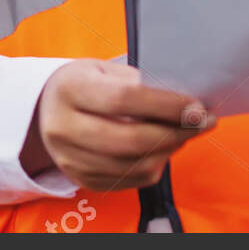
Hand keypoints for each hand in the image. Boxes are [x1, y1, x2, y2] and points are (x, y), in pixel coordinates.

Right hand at [21, 59, 214, 192]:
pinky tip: (164, 148)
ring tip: (186, 133)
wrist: (46, 110)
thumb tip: (182, 101)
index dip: (166, 105)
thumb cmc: (84, 84)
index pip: (125, 99)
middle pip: (131, 139)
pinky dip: (155, 165)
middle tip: (203, 122)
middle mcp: (63, 128)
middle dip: (175, 132)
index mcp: (70, 90)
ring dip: (170, 151)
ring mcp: (70, 159)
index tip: (197, 106)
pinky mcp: (81, 179)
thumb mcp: (103, 70)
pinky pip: (131, 180)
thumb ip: (137, 82)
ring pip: (134, 165)